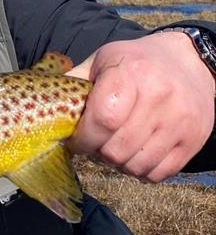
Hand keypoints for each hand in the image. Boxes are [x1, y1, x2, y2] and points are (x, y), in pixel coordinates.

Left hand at [66, 32, 214, 181]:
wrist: (189, 62)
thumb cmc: (135, 63)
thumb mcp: (102, 61)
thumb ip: (73, 83)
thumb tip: (41, 105)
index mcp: (131, 73)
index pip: (103, 120)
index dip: (83, 138)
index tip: (77, 140)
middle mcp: (160, 96)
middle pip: (115, 150)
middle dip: (97, 153)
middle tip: (96, 143)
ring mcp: (180, 120)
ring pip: (134, 166)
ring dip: (118, 164)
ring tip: (116, 146)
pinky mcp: (193, 139)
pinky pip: (157, 174)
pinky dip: (140, 170)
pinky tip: (136, 152)